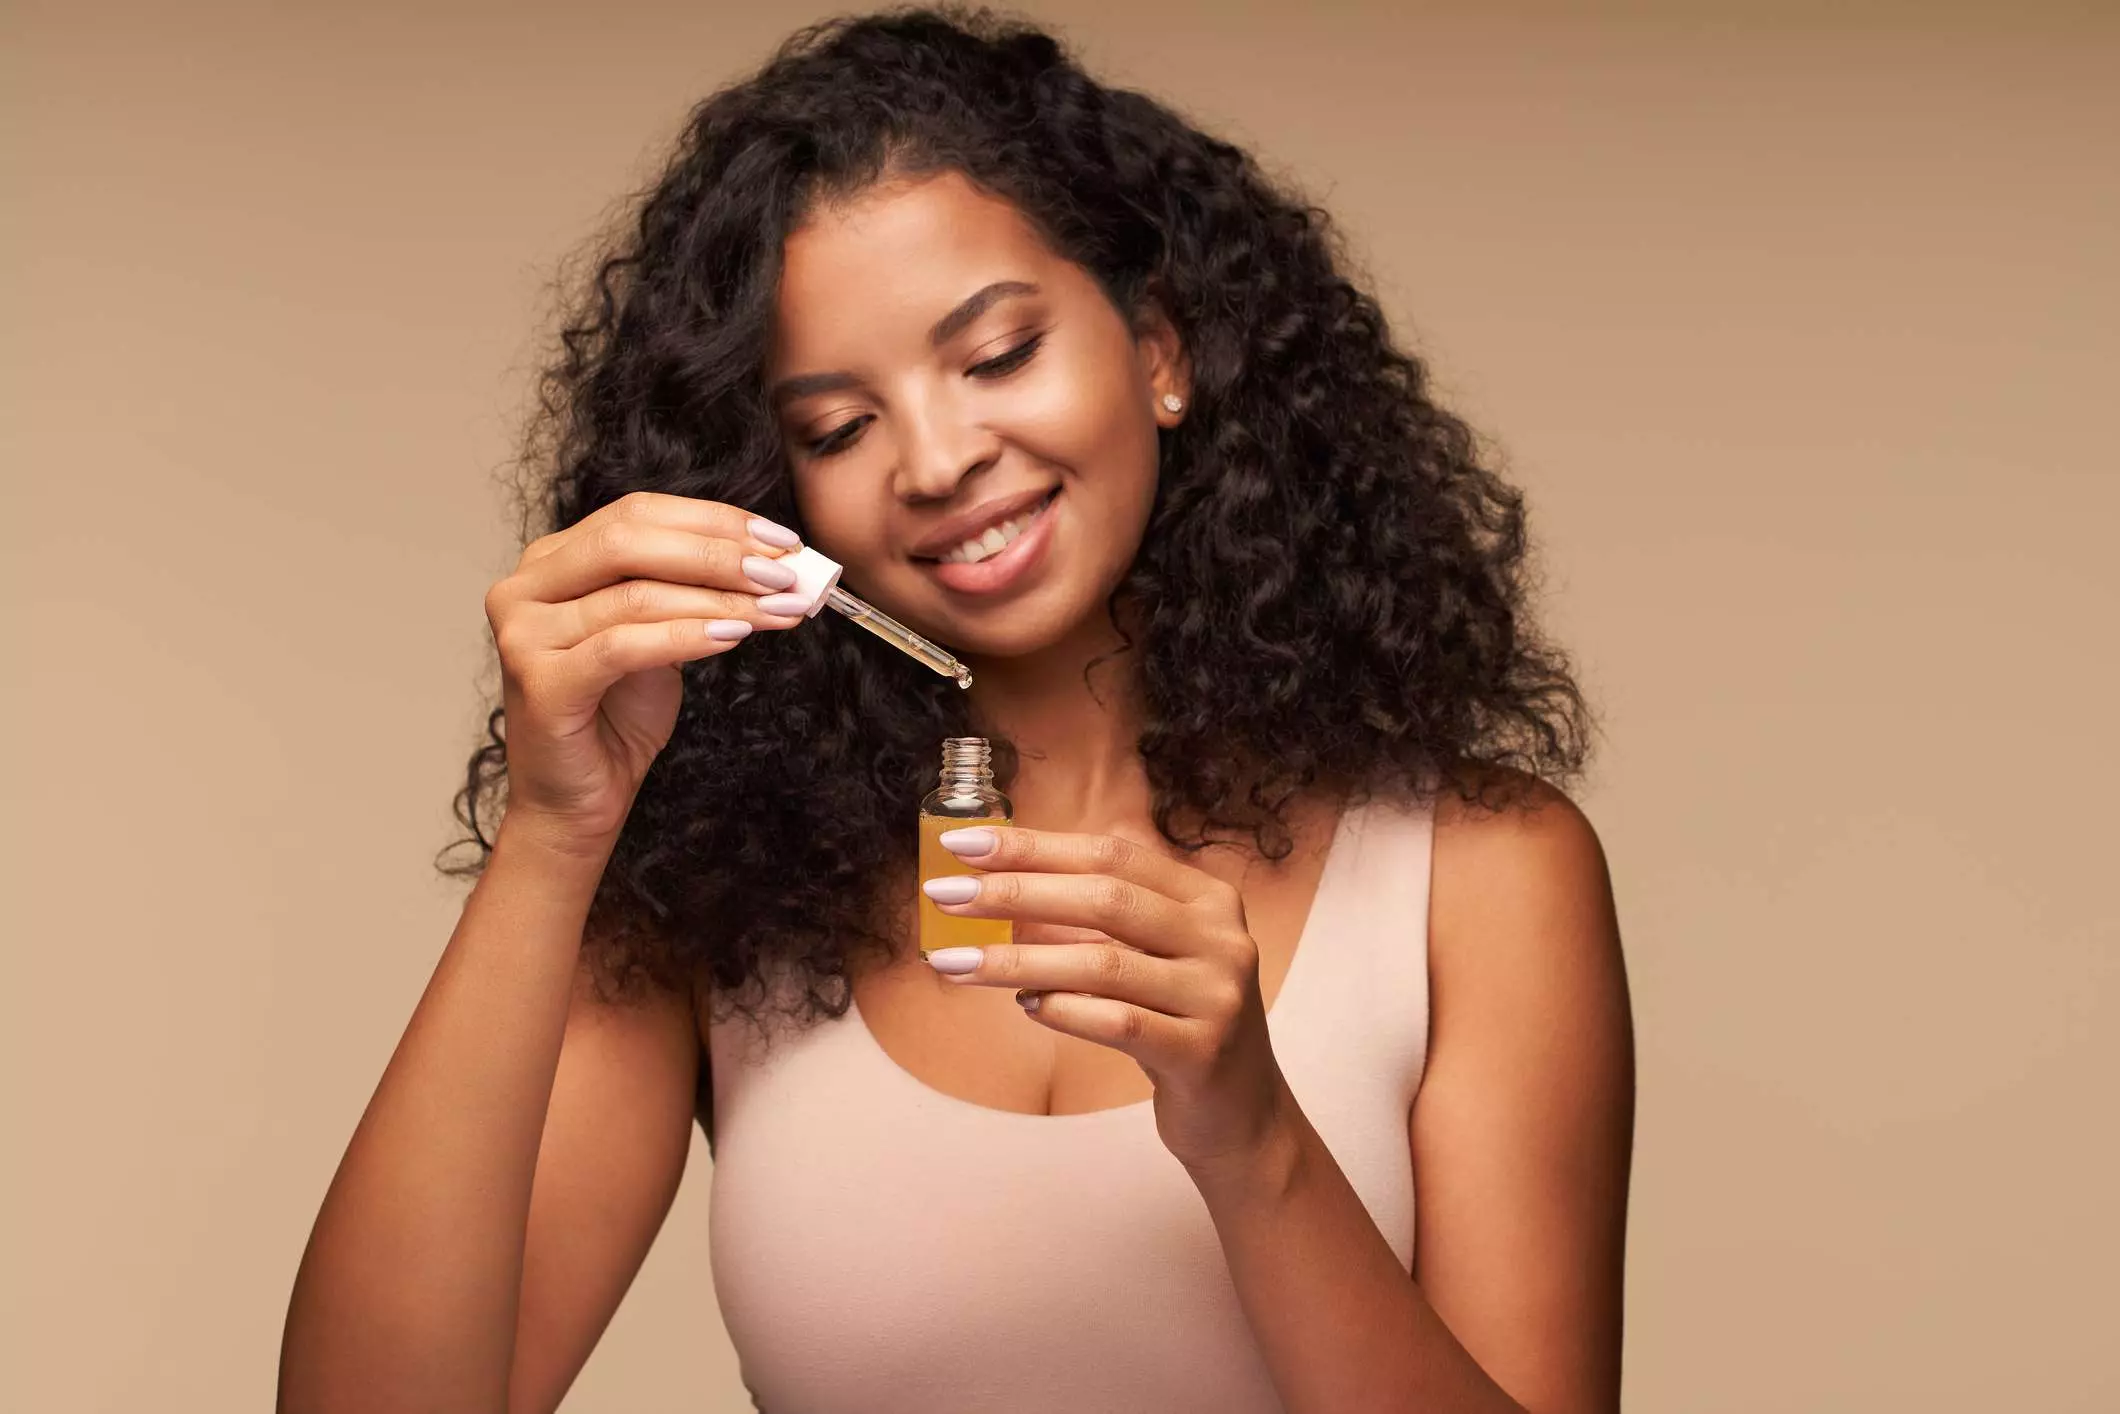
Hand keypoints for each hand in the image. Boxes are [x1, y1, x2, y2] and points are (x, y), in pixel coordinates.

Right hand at [482, 491, 811, 850]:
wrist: (577, 800)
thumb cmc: (616, 718)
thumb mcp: (660, 637)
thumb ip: (691, 593)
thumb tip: (771, 566)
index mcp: (552, 562)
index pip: (637, 514)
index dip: (714, 520)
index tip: (781, 540)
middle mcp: (526, 587)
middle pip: (631, 540)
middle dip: (719, 553)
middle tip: (784, 574)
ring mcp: (524, 634)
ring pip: (635, 595)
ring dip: (720, 600)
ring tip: (778, 610)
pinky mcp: (540, 681)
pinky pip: (623, 646)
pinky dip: (686, 637)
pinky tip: (734, 638)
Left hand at [921, 827, 1295, 1173]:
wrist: (1240, 1115)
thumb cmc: (1177, 1023)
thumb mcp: (1153, 956)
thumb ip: (1099, 917)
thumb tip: (997, 883)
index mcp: (1207, 899)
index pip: (1112, 854)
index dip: (1035, 846)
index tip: (963, 845)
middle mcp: (1221, 938)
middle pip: (1106, 898)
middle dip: (1016, 893)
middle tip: (946, 895)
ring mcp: (1217, 996)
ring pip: (1103, 964)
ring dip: (1019, 960)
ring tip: (957, 962)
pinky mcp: (1202, 1052)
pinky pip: (1118, 1023)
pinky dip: (1063, 1011)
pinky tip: (1025, 1006)